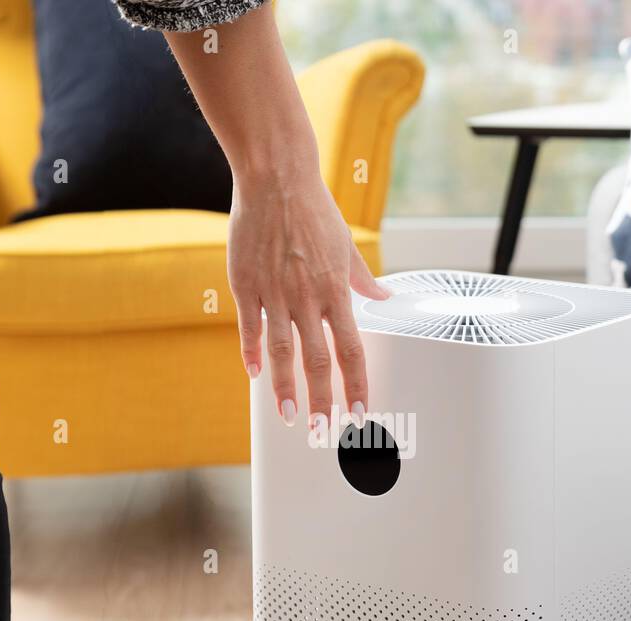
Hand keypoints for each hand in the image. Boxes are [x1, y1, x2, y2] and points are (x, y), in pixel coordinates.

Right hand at [228, 163, 388, 430]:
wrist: (274, 178)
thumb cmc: (313, 209)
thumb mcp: (346, 244)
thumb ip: (362, 279)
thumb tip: (385, 298)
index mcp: (335, 290)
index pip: (351, 349)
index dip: (356, 385)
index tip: (359, 412)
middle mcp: (306, 297)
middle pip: (317, 360)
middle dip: (322, 400)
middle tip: (323, 431)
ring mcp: (273, 293)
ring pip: (281, 352)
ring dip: (285, 388)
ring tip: (289, 416)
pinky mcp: (245, 284)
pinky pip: (250, 327)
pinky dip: (252, 352)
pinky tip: (255, 375)